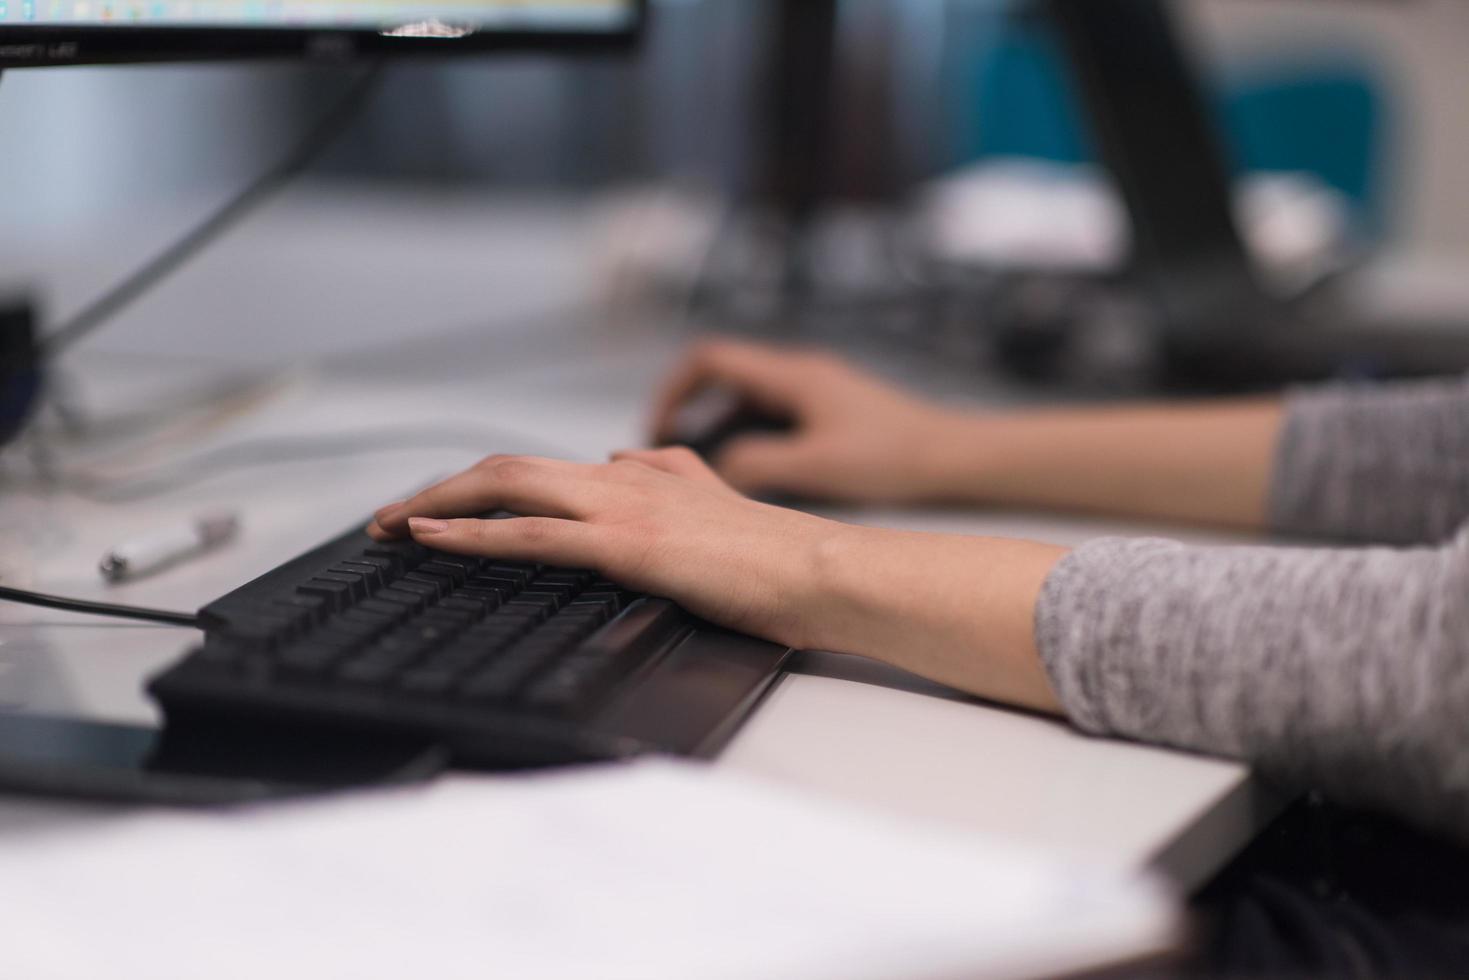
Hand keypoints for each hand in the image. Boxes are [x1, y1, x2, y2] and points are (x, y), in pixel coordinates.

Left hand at [368, 447, 1066, 712]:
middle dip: (437, 489)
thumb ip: (667, 474)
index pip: (538, 468)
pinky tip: (429, 539)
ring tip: (386, 525)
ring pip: (507, 487)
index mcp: (639, 474)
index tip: (436, 507)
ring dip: (436, 503)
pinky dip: (470, 532)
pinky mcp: (627, 544)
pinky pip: (530, 533)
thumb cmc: (775, 554)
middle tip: (385, 519)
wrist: (820, 569)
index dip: (478, 484)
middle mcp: (620, 478)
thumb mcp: (714, 498)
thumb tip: (620, 456)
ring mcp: (621, 506)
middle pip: (506, 468)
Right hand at [650, 338, 969, 503]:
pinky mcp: (829, 413)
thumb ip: (756, 466)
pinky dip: (748, 438)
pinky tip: (750, 475)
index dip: (672, 391)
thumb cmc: (896, 456)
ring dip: (718, 427)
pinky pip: (771, 416)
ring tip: (701, 468)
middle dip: (688, 411)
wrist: (954, 457)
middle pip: (722, 377)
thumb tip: (712, 472)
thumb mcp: (815, 466)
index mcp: (791, 376)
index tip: (657, 429)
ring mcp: (815, 392)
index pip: (709, 360)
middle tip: (667, 451)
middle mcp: (800, 375)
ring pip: (747, 400)